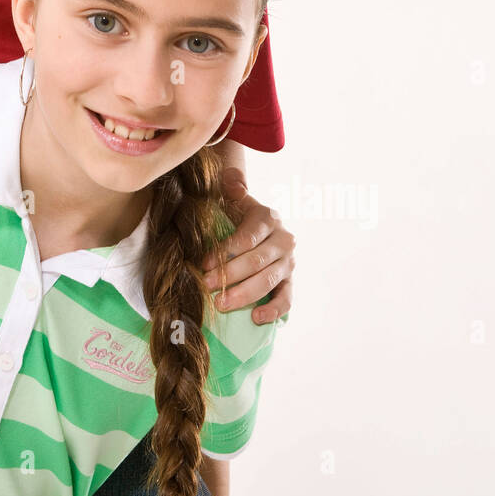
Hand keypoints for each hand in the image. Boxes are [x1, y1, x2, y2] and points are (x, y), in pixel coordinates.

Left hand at [203, 168, 294, 324]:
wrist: (263, 229)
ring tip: (221, 303)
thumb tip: (229, 177)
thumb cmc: (242, 216)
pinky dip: (274, 310)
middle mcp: (283, 240)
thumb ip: (232, 188)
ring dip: (244, 294)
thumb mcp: (237, 199)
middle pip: (256, 261)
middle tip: (206, 285)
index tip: (203, 264)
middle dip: (230, 275)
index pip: (247, 237)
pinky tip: (256, 318)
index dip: (226, 251)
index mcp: (268, 219)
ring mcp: (289, 263)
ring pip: (268, 281)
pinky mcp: (290, 282)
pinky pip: (286, 299)